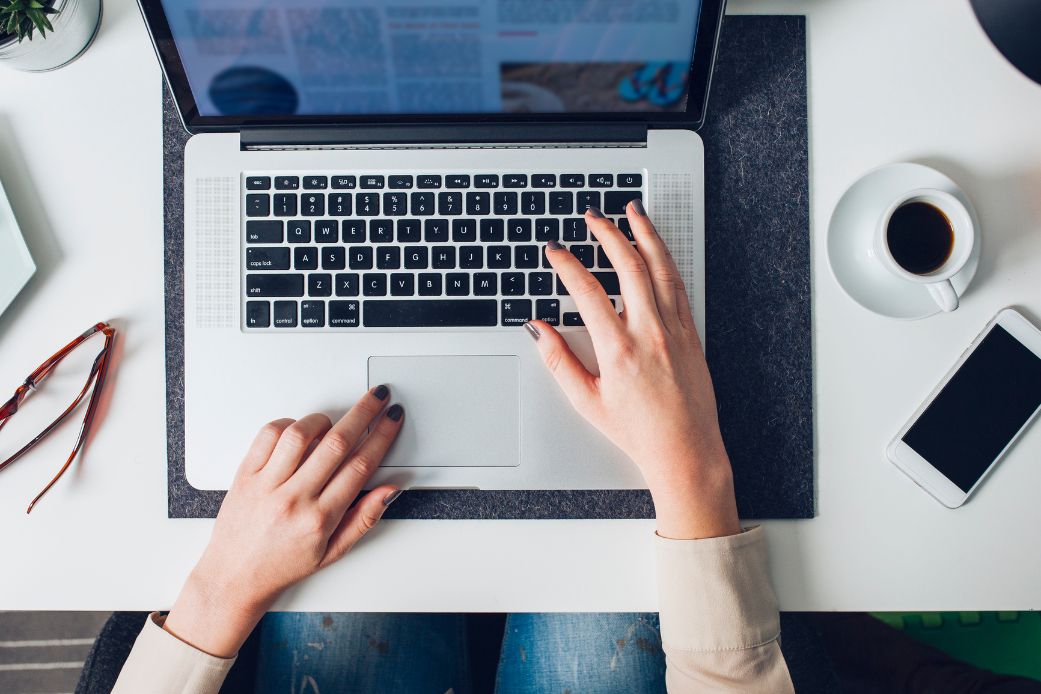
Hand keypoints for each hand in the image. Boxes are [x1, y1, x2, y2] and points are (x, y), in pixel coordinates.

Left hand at [162, 388, 403, 656]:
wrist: (234, 578)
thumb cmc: (282, 565)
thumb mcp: (334, 551)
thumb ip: (364, 517)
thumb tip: (389, 490)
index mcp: (319, 519)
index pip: (360, 466)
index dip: (382, 436)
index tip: (391, 418)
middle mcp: (293, 499)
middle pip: (337, 443)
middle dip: (363, 413)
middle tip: (376, 397)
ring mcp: (267, 485)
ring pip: (300, 434)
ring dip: (322, 420)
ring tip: (332, 422)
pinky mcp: (245, 475)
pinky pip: (267, 436)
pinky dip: (287, 424)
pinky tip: (297, 432)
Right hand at [530, 203, 739, 540]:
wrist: (686, 449)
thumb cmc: (638, 432)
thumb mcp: (587, 402)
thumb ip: (559, 361)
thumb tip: (538, 330)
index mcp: (618, 350)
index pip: (587, 291)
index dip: (567, 265)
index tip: (555, 251)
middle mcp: (649, 332)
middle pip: (628, 266)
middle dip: (607, 234)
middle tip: (592, 217)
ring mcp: (674, 329)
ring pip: (660, 267)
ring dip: (644, 234)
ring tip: (632, 212)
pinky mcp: (691, 332)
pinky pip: (678, 285)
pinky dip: (665, 259)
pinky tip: (657, 247)